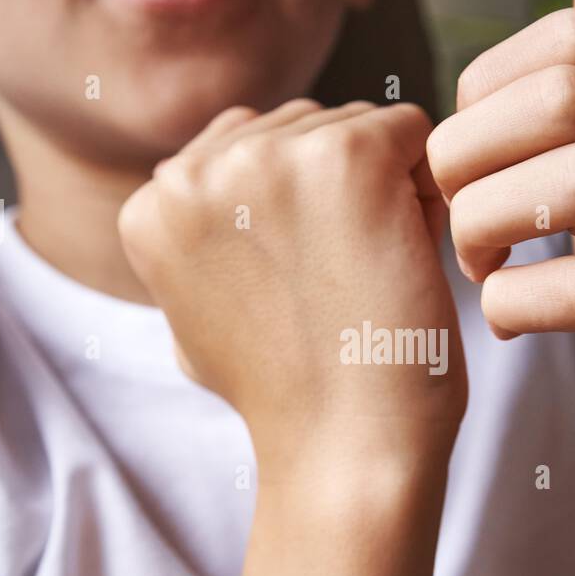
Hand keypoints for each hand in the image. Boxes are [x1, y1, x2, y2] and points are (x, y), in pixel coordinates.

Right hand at [118, 99, 465, 471]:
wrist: (344, 451)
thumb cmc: (288, 397)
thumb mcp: (195, 318)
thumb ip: (198, 239)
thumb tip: (215, 181)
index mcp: (149, 205)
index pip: (245, 147)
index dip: (296, 211)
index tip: (304, 283)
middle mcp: (195, 168)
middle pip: (300, 127)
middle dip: (337, 189)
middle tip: (344, 281)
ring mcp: (269, 156)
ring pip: (356, 125)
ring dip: (383, 188)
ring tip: (370, 274)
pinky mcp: (346, 156)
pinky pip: (410, 131)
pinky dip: (425, 190)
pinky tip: (406, 257)